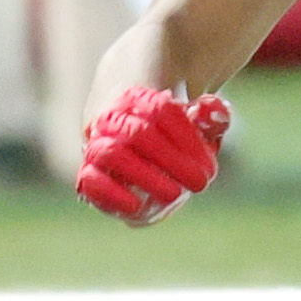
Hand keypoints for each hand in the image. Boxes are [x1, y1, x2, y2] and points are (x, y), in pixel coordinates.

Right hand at [76, 87, 231, 225]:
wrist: (133, 134)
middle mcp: (114, 115)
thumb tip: (211, 113)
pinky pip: (89, 179)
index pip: (161, 109)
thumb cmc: (174, 127)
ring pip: (111, 154)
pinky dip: (110, 194)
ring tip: (174, 195)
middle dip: (172, 160)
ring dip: (145, 177)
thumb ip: (211, 114)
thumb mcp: (200, 116)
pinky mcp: (88, 170)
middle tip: (201, 183)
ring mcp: (97, 142)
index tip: (209, 164)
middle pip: (138, 132)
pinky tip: (136, 206)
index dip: (187, 138)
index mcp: (141, 94)